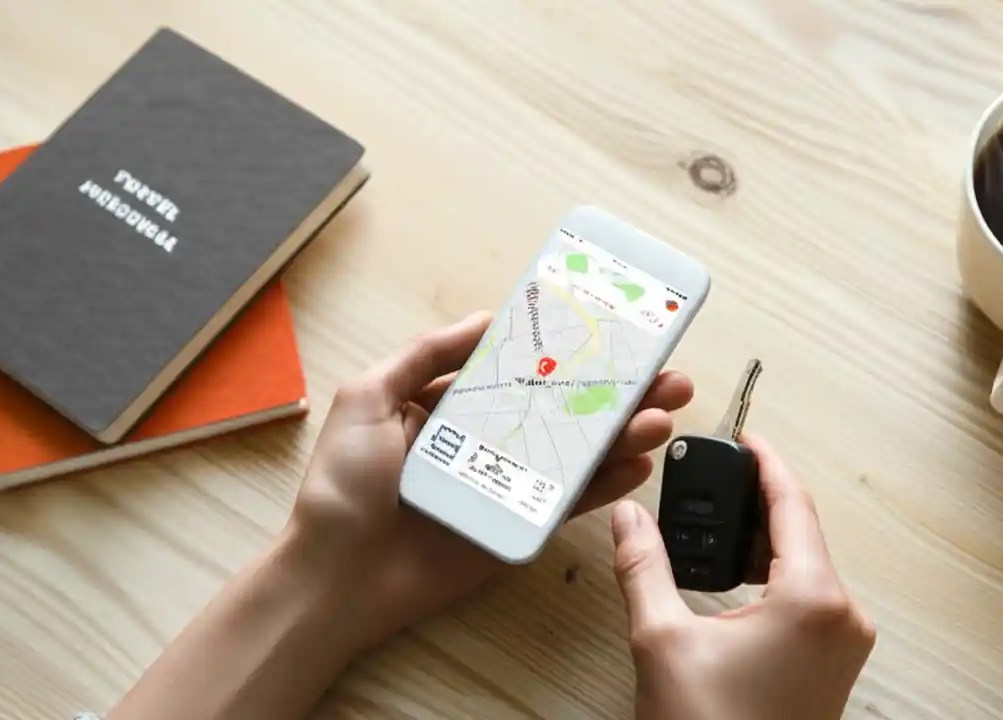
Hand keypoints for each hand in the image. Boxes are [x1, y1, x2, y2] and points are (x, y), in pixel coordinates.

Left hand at [288, 311, 694, 651]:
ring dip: (622, 433)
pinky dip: (605, 484)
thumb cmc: (342, 488)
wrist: (337, 579)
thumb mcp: (368, 399)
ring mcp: (503, 483)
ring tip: (663, 414)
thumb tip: (485, 318)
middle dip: (614, 391)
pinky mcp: (515, 526)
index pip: (520, 369)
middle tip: (666, 374)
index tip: (610, 332)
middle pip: (561, 407)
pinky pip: (567, 501)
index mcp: (448, 404)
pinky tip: (638, 463)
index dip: (566, 351)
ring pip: (574, 452)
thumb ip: (424, 354)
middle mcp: (482, 439)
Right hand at [610, 433, 875, 719]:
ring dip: (761, 541)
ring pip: (805, 564)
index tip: (744, 434)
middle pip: (802, 531)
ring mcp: (843, 643)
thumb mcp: (662, 640)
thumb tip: (628, 519)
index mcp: (815, 599)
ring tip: (712, 525)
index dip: (765, 461)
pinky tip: (732, 576)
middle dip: (755, 501)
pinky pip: (808, 597)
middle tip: (712, 477)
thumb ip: (644, 567)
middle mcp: (843, 616)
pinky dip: (772, 575)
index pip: (793, 504)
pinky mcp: (832, 664)